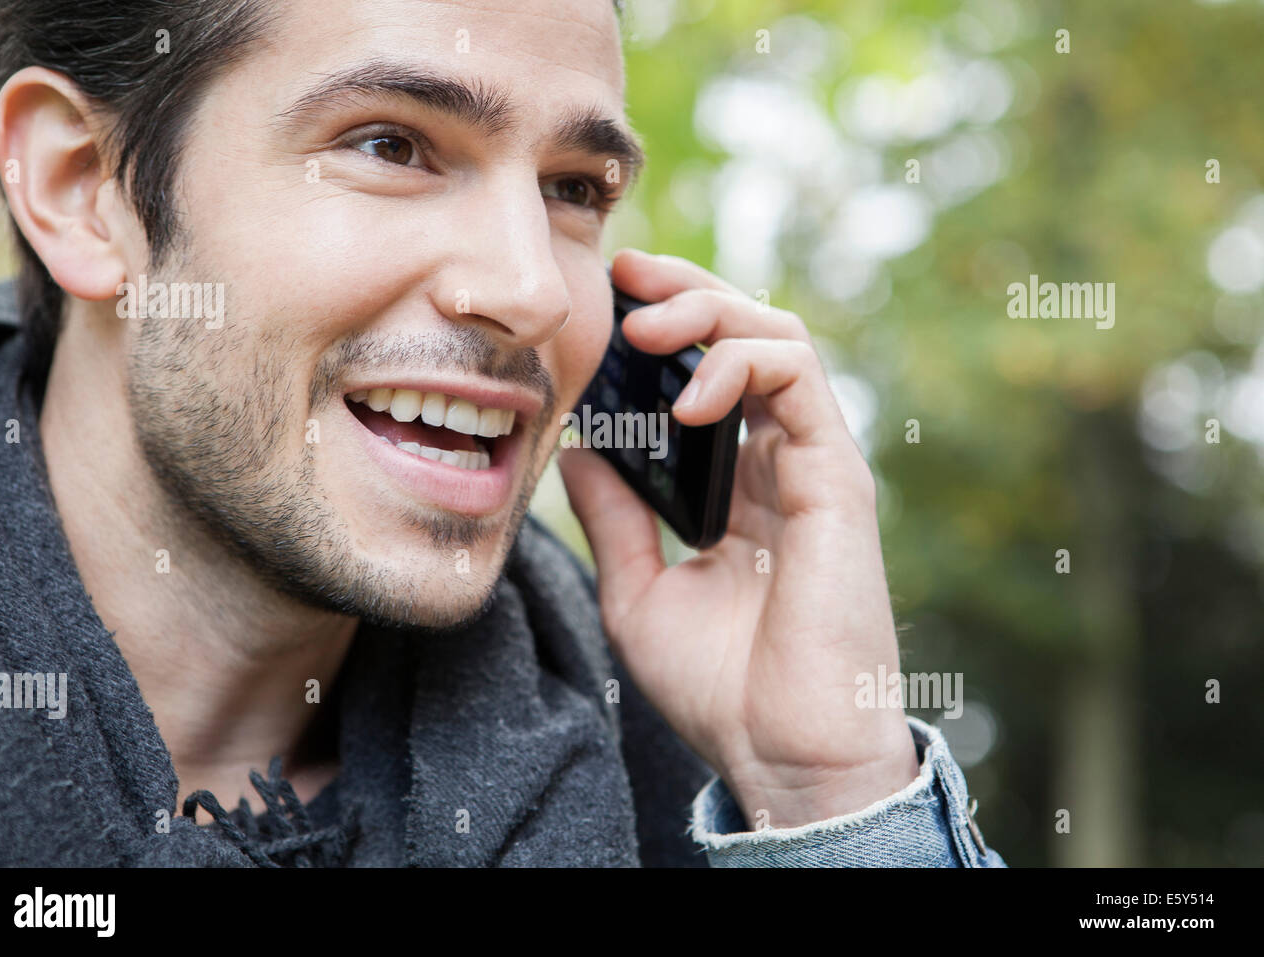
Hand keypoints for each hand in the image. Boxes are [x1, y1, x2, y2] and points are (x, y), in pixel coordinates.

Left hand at [559, 248, 918, 829]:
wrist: (781, 753)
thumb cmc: (720, 687)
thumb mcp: (638, 589)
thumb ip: (614, 514)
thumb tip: (574, 448)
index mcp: (738, 486)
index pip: (708, 373)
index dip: (663, 325)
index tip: (605, 301)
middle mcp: (779, 463)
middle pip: (744, 335)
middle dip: (683, 293)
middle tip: (623, 280)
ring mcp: (813, 464)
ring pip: (777, 336)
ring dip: (708, 312)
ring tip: (645, 329)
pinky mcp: (837, 476)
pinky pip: (798, 379)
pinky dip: (741, 364)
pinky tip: (685, 399)